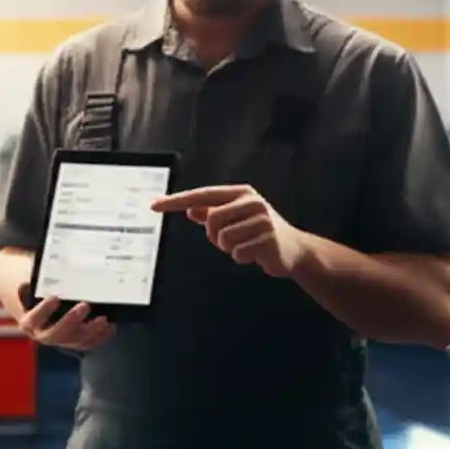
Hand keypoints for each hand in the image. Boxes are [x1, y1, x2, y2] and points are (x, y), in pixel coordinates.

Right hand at [15, 283, 114, 351]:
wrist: (39, 306)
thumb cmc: (36, 292)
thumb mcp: (32, 286)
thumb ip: (35, 283)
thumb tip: (37, 277)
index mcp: (29, 322)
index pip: (33, 320)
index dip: (43, 310)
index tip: (54, 297)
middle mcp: (43, 335)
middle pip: (56, 334)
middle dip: (71, 321)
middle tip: (84, 306)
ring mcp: (61, 341)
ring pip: (75, 341)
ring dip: (90, 331)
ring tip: (103, 318)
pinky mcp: (75, 342)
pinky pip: (89, 343)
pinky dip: (101, 336)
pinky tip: (110, 326)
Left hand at [152, 184, 310, 277]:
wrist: (295, 250)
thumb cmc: (259, 232)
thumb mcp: (236, 218)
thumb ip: (213, 212)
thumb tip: (190, 210)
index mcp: (240, 192)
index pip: (202, 194)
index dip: (176, 200)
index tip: (154, 205)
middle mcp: (252, 201)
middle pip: (211, 219)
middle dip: (214, 236)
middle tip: (229, 241)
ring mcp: (262, 219)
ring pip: (223, 238)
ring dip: (229, 248)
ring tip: (245, 246)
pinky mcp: (269, 239)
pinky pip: (237, 253)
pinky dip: (241, 258)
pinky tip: (255, 254)